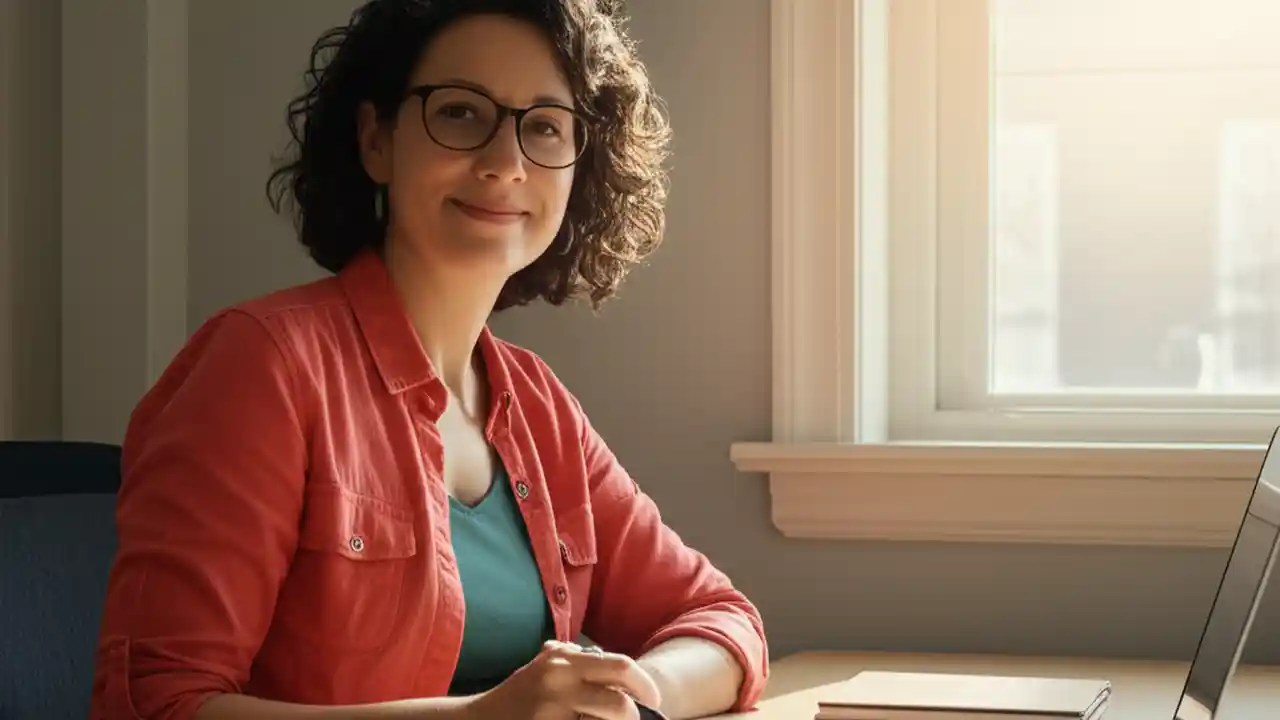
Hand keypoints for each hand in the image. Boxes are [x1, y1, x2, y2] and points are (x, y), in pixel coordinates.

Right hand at [462, 640, 661, 719]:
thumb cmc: (519, 695)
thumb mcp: (544, 665)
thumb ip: (575, 658)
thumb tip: (617, 666)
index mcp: (562, 659)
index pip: (620, 666)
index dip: (644, 684)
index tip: (654, 699)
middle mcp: (558, 682)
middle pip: (619, 703)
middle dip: (635, 715)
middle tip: (640, 719)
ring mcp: (551, 712)